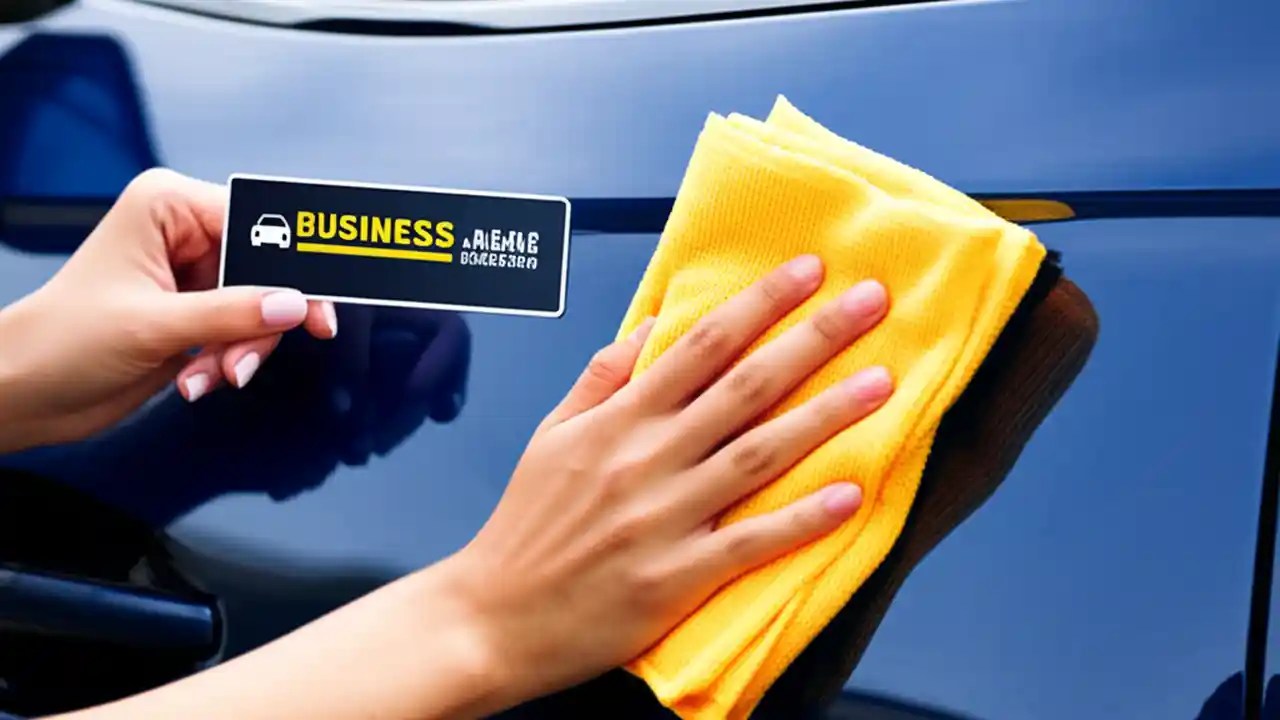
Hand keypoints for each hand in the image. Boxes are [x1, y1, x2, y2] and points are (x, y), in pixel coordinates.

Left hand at [0, 168, 334, 451]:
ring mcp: (190, 275)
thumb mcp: (154, 325)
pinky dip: (231, 360)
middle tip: (247, 358)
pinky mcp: (195, 313)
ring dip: (242, 349)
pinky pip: (245, 332)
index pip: (255, 222)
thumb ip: (233, 313)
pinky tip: (198, 379)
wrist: (27, 392)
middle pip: (265, 271)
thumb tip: (297, 305)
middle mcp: (183, 234)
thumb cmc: (62, 340)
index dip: (291, 264)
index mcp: (168, 207)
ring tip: (211, 376)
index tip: (319, 303)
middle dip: (259, 323)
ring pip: (261, 307)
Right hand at [434, 254, 893, 709]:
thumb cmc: (526, 526)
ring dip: (825, 416)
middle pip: (744, 388)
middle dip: (812, 339)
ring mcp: (663, 519)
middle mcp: (645, 460)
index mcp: (617, 422)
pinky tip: (851, 494)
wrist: (494, 619)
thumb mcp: (550, 436)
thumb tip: (649, 326)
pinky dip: (801, 519)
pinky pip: (750, 542)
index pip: (700, 346)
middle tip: (870, 304)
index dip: (759, 303)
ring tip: (881, 383)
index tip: (808, 270)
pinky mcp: (675, 579)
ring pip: (758, 455)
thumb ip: (602, 379)